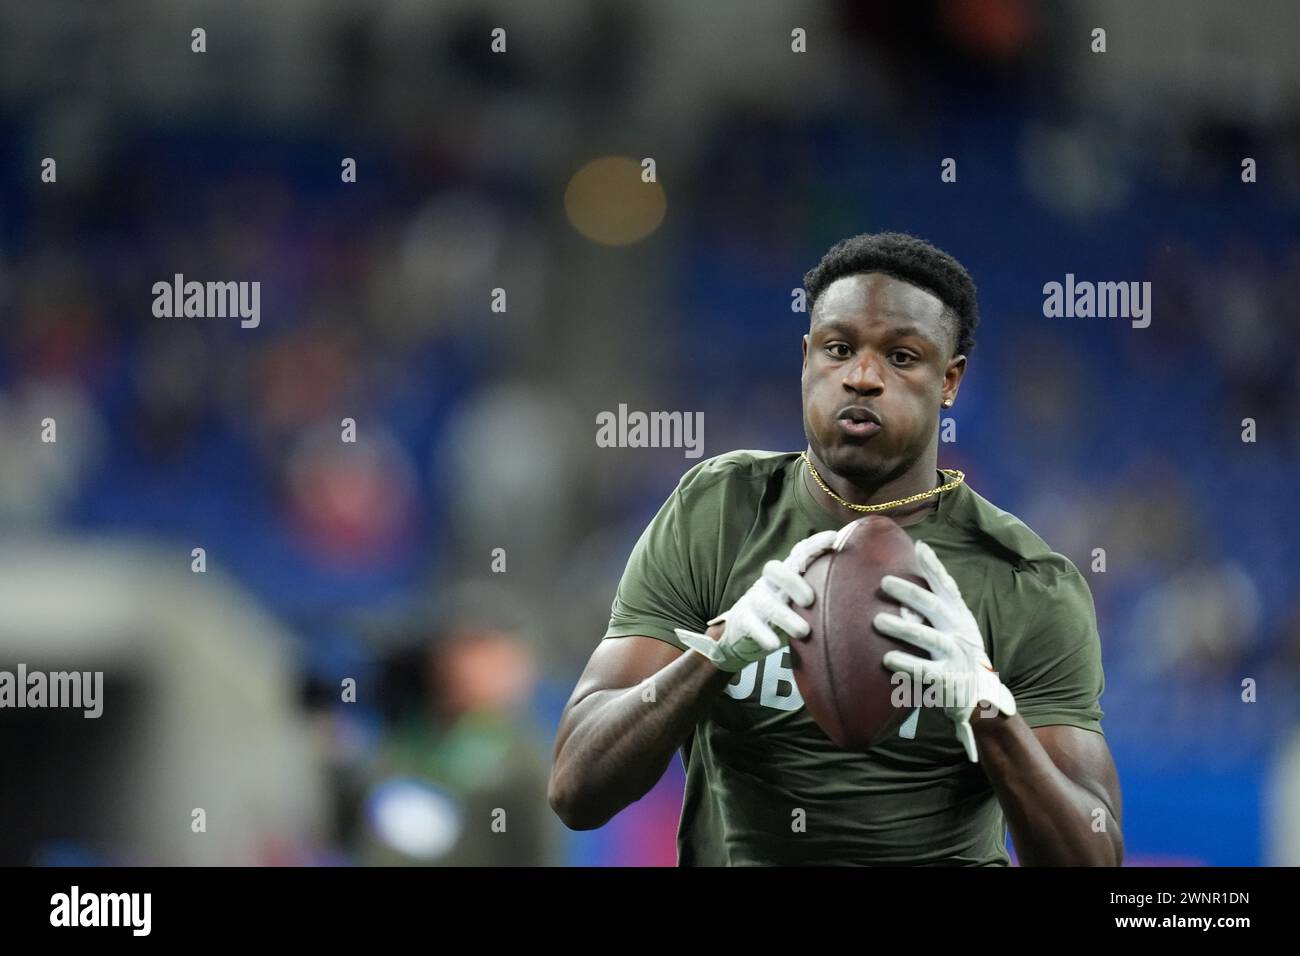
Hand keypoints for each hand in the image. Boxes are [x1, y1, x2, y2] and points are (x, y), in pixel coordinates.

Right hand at [674, 529, 840, 672]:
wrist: (741, 637)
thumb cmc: (781, 617)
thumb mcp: (799, 604)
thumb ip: (820, 597)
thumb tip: (862, 599)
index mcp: (785, 576)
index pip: (797, 554)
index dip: (813, 545)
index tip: (833, 538)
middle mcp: (768, 584)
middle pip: (774, 569)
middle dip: (792, 581)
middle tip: (810, 601)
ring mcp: (753, 601)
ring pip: (765, 602)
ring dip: (784, 616)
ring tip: (803, 631)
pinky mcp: (742, 621)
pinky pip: (751, 624)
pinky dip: (763, 634)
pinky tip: (773, 645)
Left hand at [874, 540, 1015, 761]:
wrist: (981, 700)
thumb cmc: (957, 658)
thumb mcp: (953, 630)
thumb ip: (932, 612)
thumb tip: (900, 590)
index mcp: (960, 618)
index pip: (948, 588)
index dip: (935, 568)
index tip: (921, 547)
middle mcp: (960, 634)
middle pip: (935, 608)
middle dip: (910, 593)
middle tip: (885, 582)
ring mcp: (956, 658)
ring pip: (929, 639)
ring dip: (903, 629)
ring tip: (877, 620)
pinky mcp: (949, 683)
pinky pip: (925, 672)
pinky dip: (906, 664)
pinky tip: (887, 658)